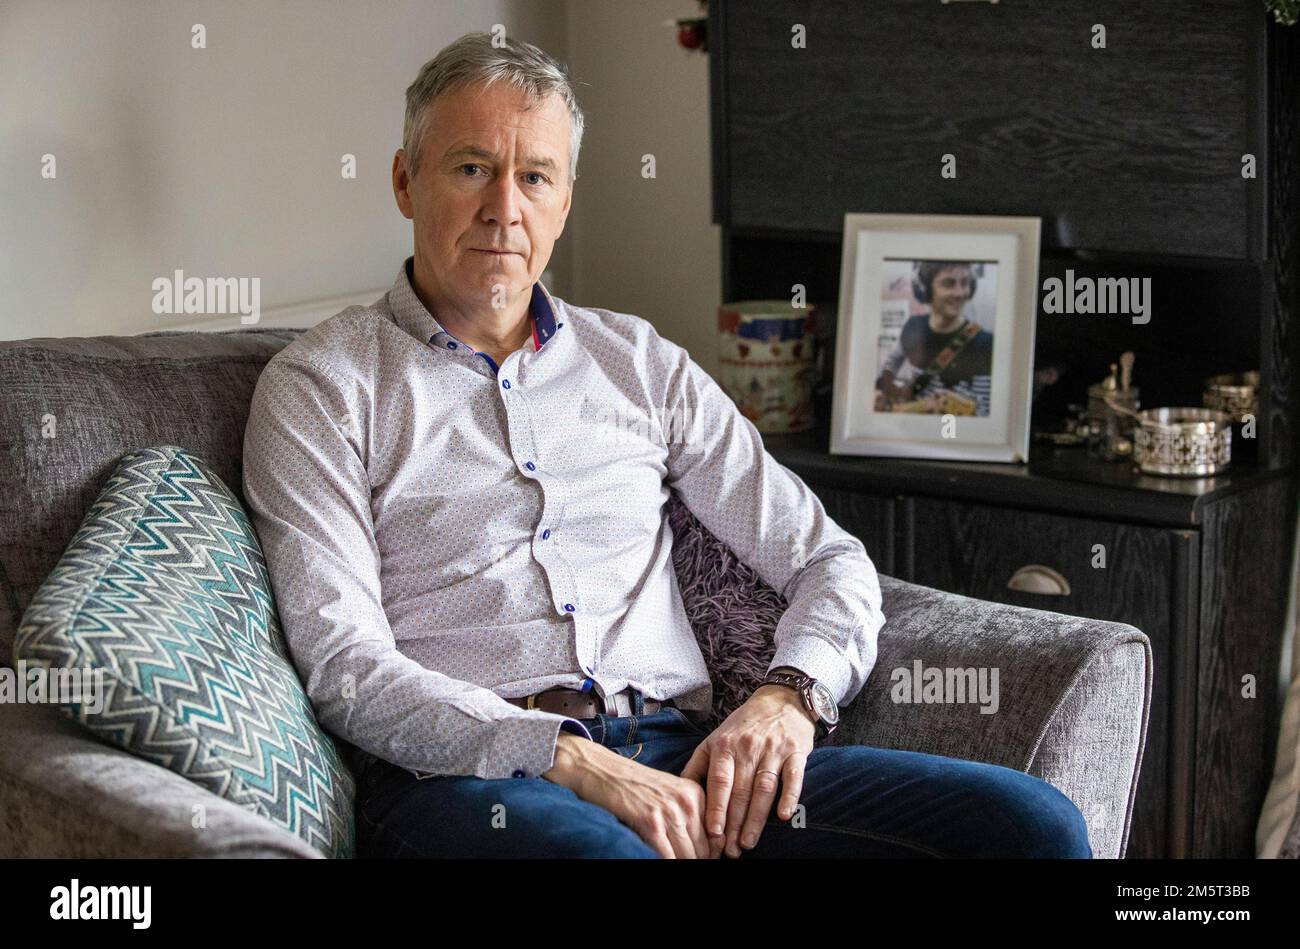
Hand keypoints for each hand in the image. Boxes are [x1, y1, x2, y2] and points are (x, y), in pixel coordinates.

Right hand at [544, 733, 715, 857]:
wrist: (604, 771)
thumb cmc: (634, 786)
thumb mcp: (670, 792)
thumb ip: (689, 814)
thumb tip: (705, 849)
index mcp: (695, 794)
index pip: (716, 836)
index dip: (710, 854)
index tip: (701, 858)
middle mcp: (687, 802)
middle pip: (703, 850)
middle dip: (695, 860)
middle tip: (682, 860)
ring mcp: (669, 813)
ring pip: (688, 857)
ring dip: (680, 862)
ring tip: (670, 858)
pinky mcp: (651, 823)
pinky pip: (667, 857)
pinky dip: (663, 861)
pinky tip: (653, 857)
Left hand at [679, 685, 815, 857]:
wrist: (781, 700)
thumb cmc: (743, 725)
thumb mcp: (715, 738)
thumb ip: (698, 765)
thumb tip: (680, 791)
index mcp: (725, 745)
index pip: (719, 781)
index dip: (716, 808)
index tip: (712, 833)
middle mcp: (748, 747)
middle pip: (741, 790)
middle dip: (734, 823)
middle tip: (730, 850)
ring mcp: (773, 749)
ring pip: (764, 788)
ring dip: (756, 818)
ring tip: (749, 842)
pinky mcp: (796, 751)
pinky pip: (793, 776)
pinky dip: (789, 796)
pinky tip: (782, 815)